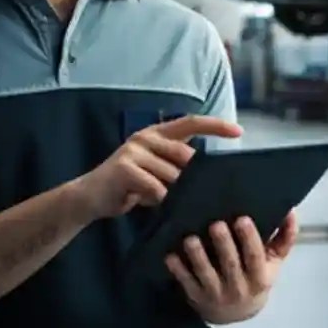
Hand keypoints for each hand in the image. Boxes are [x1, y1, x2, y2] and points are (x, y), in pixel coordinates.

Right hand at [73, 115, 242, 219]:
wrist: (89, 197)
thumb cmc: (127, 187)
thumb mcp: (155, 173)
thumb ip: (176, 169)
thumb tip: (208, 178)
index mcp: (157, 134)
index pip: (191, 122)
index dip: (216, 125)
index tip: (238, 131)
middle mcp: (146, 137)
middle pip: (186, 155)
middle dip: (196, 178)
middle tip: (206, 194)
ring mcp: (134, 150)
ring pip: (173, 175)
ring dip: (176, 194)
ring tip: (172, 203)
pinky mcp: (125, 168)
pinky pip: (156, 188)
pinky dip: (160, 200)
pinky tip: (154, 205)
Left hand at [166, 210, 298, 324]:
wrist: (237, 313)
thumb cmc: (256, 277)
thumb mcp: (273, 262)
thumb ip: (284, 238)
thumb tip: (291, 210)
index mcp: (260, 278)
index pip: (255, 257)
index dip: (249, 239)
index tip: (242, 219)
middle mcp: (239, 288)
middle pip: (230, 264)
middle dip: (223, 244)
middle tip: (216, 224)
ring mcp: (216, 294)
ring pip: (206, 275)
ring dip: (198, 256)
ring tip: (190, 238)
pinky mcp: (197, 298)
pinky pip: (186, 284)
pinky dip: (178, 270)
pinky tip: (171, 256)